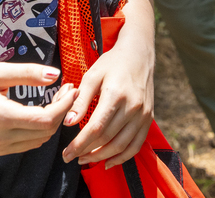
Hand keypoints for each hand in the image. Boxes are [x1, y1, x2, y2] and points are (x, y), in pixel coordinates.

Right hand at [0, 63, 76, 155]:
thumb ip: (28, 73)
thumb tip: (55, 75)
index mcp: (3, 117)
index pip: (46, 119)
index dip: (64, 105)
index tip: (72, 88)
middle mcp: (3, 137)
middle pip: (47, 131)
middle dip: (63, 110)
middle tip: (67, 90)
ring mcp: (1, 146)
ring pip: (41, 139)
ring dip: (54, 120)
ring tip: (58, 97)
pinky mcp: (1, 149)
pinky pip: (31, 142)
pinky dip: (42, 128)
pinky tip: (44, 109)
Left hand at [61, 30, 154, 167]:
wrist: (139, 54)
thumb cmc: (112, 63)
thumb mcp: (92, 76)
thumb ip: (80, 100)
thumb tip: (68, 123)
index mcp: (116, 94)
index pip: (96, 127)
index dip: (79, 144)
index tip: (66, 153)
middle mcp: (133, 106)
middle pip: (107, 138)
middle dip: (87, 152)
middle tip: (71, 157)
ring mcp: (143, 114)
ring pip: (121, 145)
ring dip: (102, 157)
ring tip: (86, 159)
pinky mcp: (148, 118)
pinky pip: (136, 145)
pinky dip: (122, 157)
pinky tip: (108, 162)